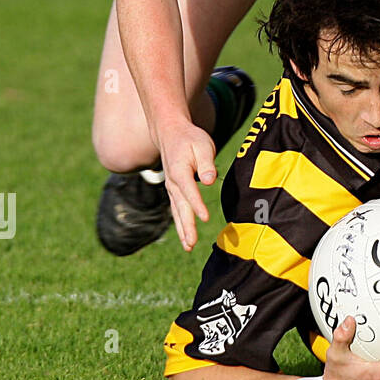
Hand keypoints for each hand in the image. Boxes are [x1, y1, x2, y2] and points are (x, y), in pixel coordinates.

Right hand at [156, 119, 216, 251]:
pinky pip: (177, 210)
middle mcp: (172, 182)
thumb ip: (206, 163)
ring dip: (183, 230)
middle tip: (192, 244)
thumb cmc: (190, 138)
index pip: (189, 191)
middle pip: (181, 207)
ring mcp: (171, 187)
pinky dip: (180, 224)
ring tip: (189, 247)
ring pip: (177, 212)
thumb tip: (209, 180)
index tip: (206, 218)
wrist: (170, 133)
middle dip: (187, 227)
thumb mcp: (202, 145)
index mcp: (179, 170)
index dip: (197, 205)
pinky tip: (186, 236)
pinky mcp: (174, 190)